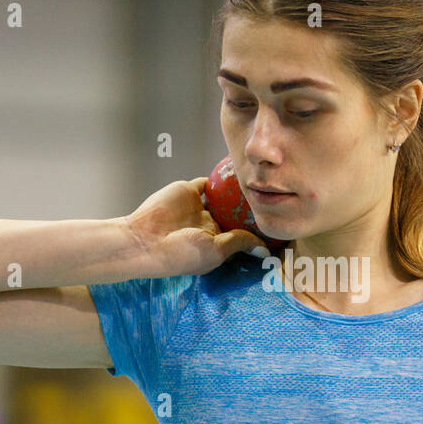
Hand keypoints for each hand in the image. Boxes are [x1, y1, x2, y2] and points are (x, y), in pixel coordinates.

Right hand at [124, 177, 266, 277]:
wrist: (145, 238)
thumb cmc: (181, 253)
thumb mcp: (215, 251)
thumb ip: (239, 243)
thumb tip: (264, 248)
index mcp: (216, 245)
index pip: (242, 236)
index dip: (256, 230)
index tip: (276, 222)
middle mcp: (209, 226)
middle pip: (235, 215)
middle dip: (251, 210)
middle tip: (274, 199)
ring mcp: (199, 208)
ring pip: (224, 196)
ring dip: (237, 191)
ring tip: (260, 183)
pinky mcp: (190, 191)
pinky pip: (209, 182)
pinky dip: (221, 176)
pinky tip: (237, 171)